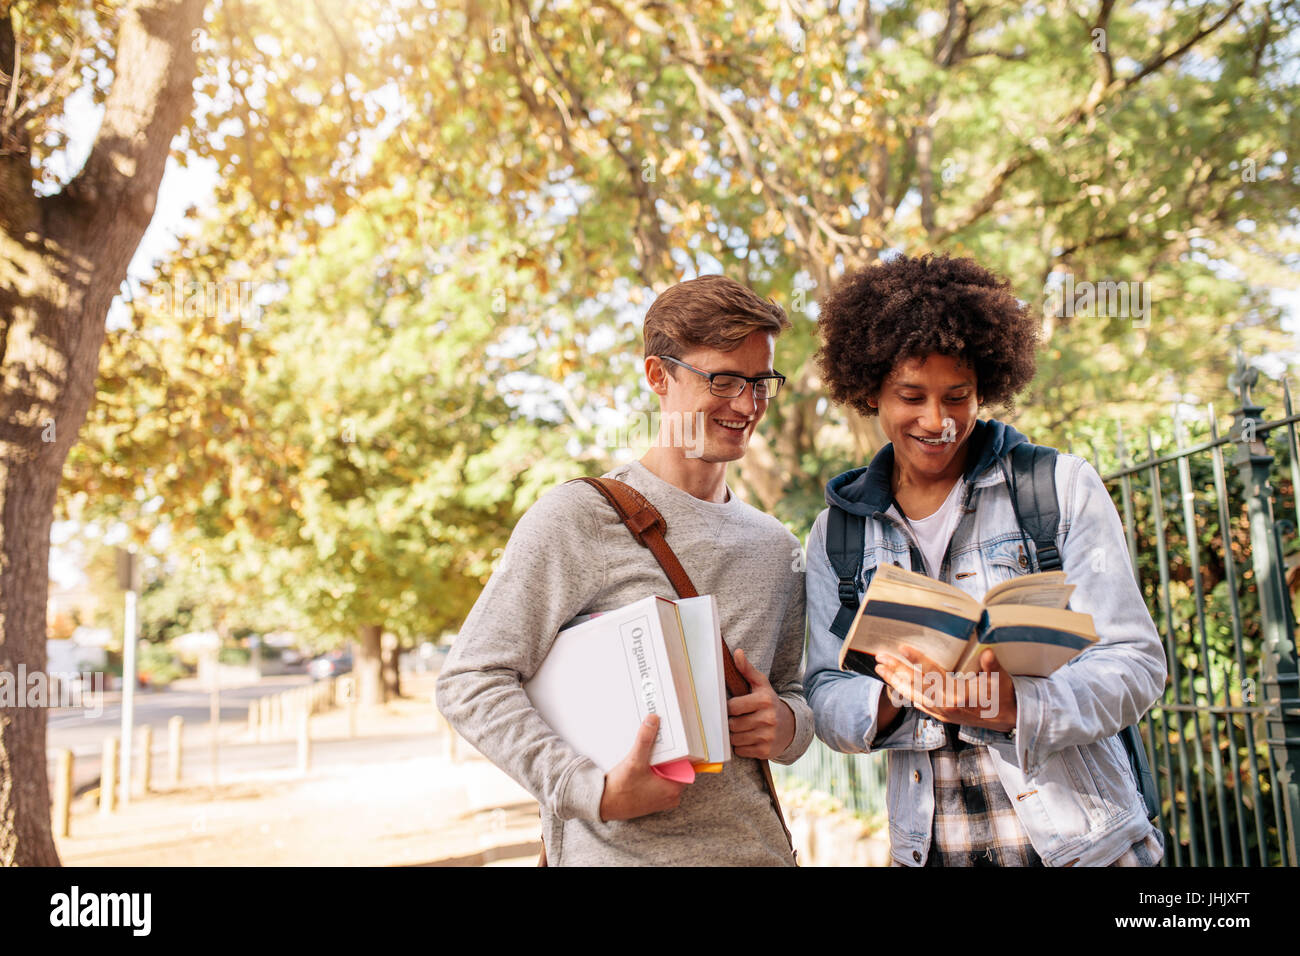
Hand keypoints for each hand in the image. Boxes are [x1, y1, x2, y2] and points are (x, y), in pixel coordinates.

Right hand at [599, 715, 689, 821]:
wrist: (604, 805)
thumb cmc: (621, 790)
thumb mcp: (635, 761)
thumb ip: (645, 740)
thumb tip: (652, 720)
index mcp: (673, 789)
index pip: (687, 766)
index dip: (681, 752)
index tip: (675, 741)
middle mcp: (670, 797)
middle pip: (675, 769)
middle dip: (668, 756)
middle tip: (660, 742)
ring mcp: (661, 800)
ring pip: (666, 775)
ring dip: (659, 764)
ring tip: (649, 752)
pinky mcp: (651, 800)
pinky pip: (657, 782)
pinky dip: (652, 773)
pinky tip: (642, 764)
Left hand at [727, 648, 795, 758]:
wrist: (790, 726)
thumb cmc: (769, 703)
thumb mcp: (761, 685)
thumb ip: (747, 669)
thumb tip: (737, 653)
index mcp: (764, 700)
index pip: (732, 707)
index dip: (730, 708)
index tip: (734, 707)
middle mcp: (768, 719)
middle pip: (732, 724)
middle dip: (731, 722)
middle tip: (738, 719)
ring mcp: (767, 736)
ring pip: (735, 739)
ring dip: (735, 735)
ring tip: (743, 728)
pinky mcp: (766, 751)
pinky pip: (741, 750)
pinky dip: (741, 746)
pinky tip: (749, 738)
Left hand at [873, 647, 1017, 732]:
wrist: (1009, 720)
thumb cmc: (1004, 696)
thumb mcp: (1001, 679)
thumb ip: (992, 667)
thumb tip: (988, 653)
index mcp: (959, 696)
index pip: (934, 674)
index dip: (918, 659)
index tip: (902, 647)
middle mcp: (947, 706)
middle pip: (916, 685)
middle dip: (897, 670)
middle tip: (880, 657)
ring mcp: (942, 713)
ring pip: (913, 696)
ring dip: (895, 682)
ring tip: (880, 669)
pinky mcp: (942, 716)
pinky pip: (918, 704)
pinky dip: (905, 693)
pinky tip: (896, 685)